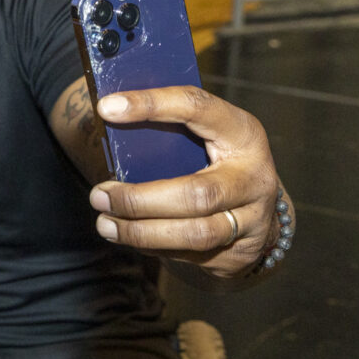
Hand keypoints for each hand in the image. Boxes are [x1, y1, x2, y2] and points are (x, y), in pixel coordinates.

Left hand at [88, 86, 284, 278]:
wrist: (259, 204)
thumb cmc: (216, 159)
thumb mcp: (205, 134)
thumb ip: (167, 129)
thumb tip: (108, 116)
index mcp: (243, 133)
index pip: (197, 108)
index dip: (151, 105)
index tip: (106, 108)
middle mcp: (254, 178)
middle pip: (196, 194)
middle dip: (140, 200)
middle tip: (99, 196)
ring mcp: (253, 220)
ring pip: (194, 234)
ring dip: (141, 232)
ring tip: (105, 224)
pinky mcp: (241, 253)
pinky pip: (190, 254)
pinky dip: (152, 246)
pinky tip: (129, 236)